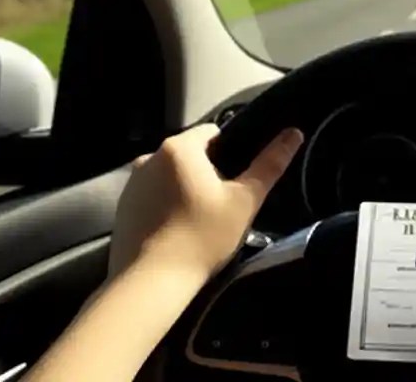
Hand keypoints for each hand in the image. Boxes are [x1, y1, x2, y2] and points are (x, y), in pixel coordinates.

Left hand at [108, 124, 303, 283]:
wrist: (151, 282)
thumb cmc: (202, 237)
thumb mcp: (245, 202)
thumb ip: (270, 165)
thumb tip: (294, 133)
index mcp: (179, 147)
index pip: (214, 133)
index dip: (232, 155)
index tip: (237, 184)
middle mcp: (149, 157)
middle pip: (191, 156)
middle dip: (208, 174)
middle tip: (222, 207)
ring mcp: (131, 183)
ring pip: (171, 176)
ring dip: (185, 190)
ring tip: (199, 223)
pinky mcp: (122, 207)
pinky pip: (153, 196)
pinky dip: (166, 206)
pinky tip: (176, 233)